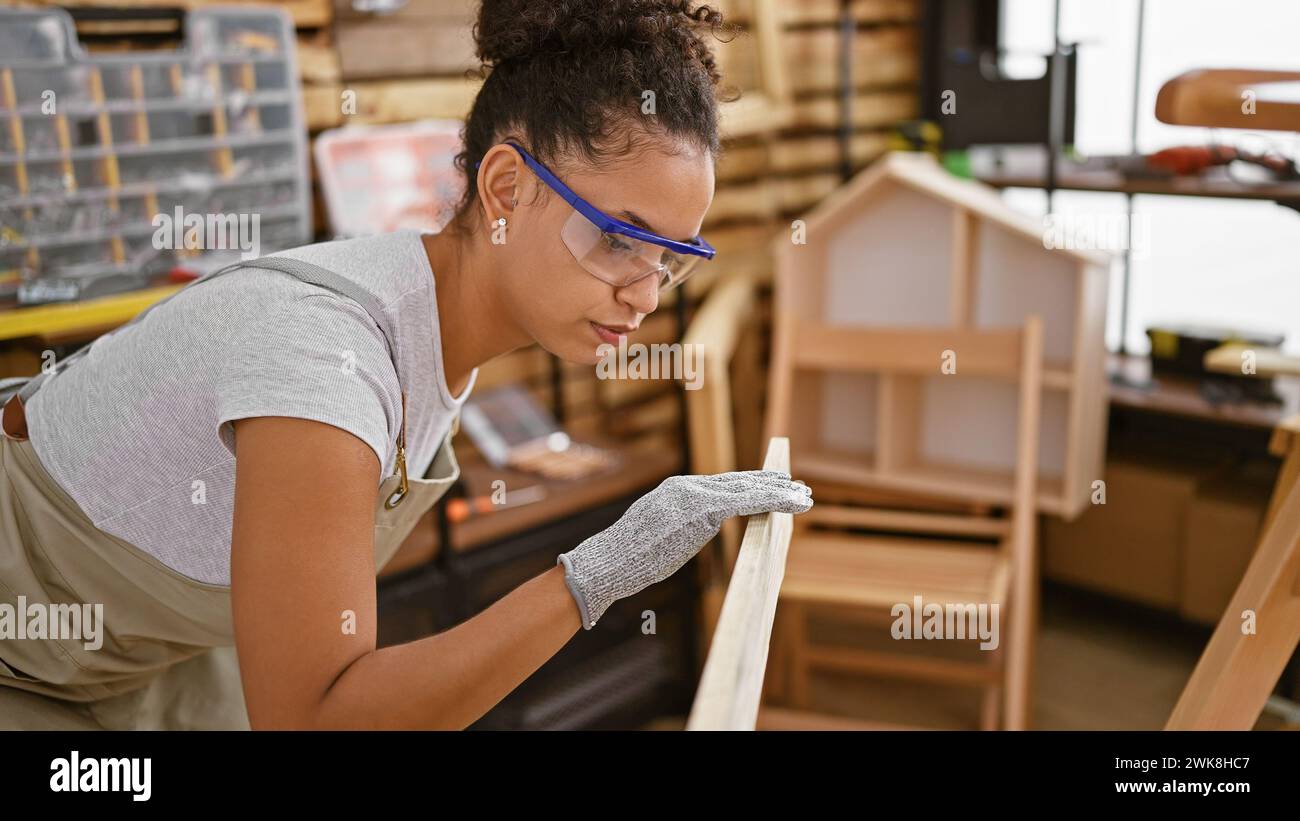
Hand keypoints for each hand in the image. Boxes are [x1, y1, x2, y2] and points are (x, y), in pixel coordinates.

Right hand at [556, 470, 812, 628]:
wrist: (610, 562)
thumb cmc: (627, 559)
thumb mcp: (655, 535)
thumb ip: (678, 525)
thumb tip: (689, 531)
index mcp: (675, 490)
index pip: (721, 483)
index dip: (749, 483)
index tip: (771, 483)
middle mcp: (686, 486)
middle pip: (738, 480)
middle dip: (769, 483)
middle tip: (796, 484)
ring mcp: (694, 495)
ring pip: (747, 488)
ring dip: (780, 492)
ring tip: (804, 495)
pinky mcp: (702, 510)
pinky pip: (747, 501)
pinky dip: (774, 500)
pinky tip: (792, 502)